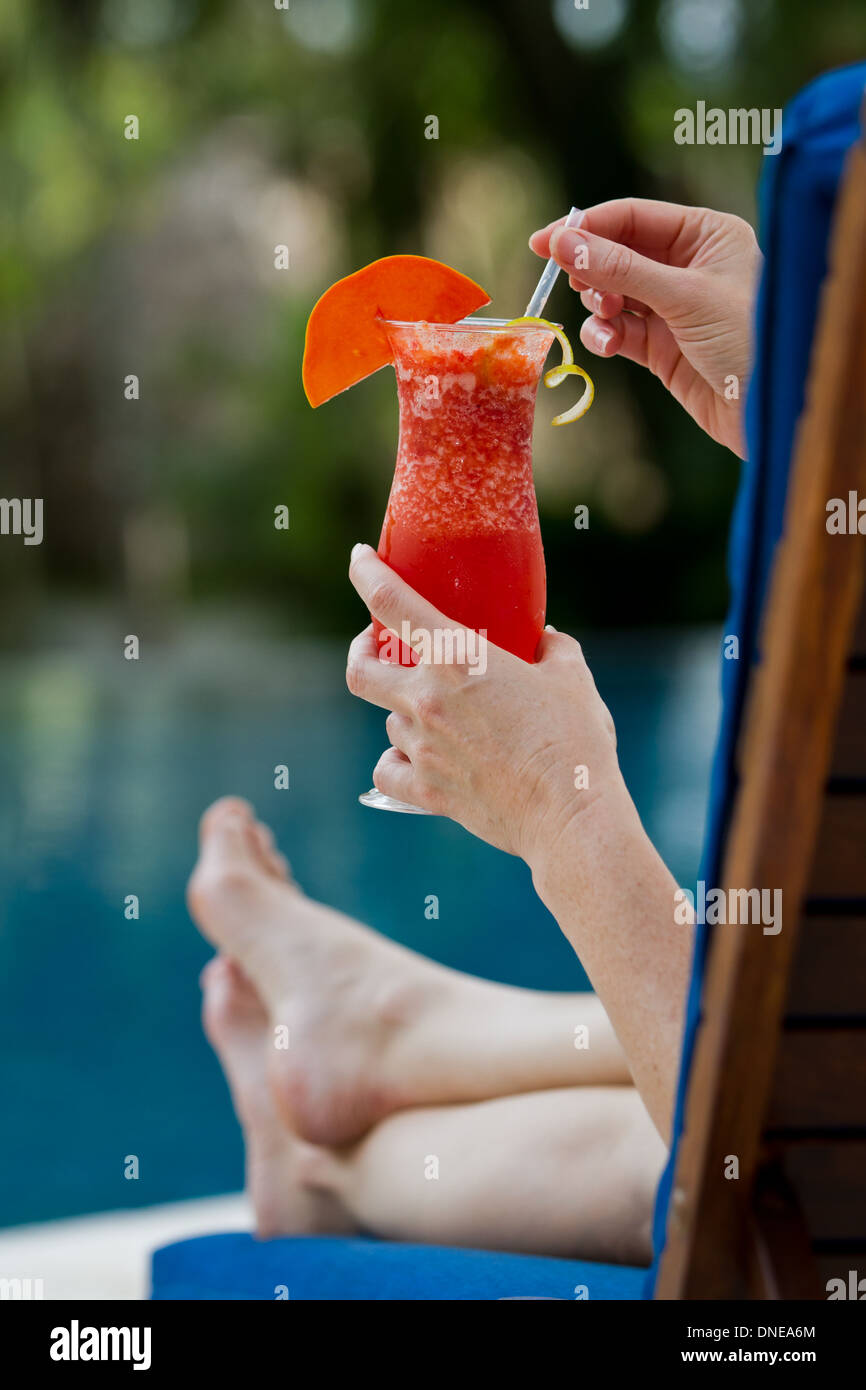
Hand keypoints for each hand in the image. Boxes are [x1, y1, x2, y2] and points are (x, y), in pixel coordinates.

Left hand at [346, 544, 625, 865]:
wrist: (569, 815)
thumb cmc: (574, 741)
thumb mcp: (571, 678)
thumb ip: (552, 650)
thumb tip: (545, 642)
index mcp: (457, 659)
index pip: (391, 602)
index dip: (366, 573)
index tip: (359, 559)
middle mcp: (426, 699)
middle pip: (360, 669)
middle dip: (362, 651)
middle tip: (379, 647)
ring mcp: (421, 747)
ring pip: (387, 721)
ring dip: (401, 711)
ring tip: (434, 712)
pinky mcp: (425, 791)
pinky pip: (387, 769)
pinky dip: (395, 761)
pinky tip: (414, 758)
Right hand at [530, 199, 761, 456]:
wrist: (769, 411)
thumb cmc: (745, 339)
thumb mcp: (683, 297)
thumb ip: (620, 269)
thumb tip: (561, 241)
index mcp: (706, 234)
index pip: (634, 217)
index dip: (587, 227)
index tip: (543, 242)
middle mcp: (689, 264)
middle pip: (617, 254)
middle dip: (593, 270)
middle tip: (576, 284)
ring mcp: (672, 307)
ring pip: (613, 294)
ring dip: (599, 306)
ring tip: (607, 319)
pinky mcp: (661, 347)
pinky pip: (619, 331)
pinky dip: (606, 336)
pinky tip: (609, 345)